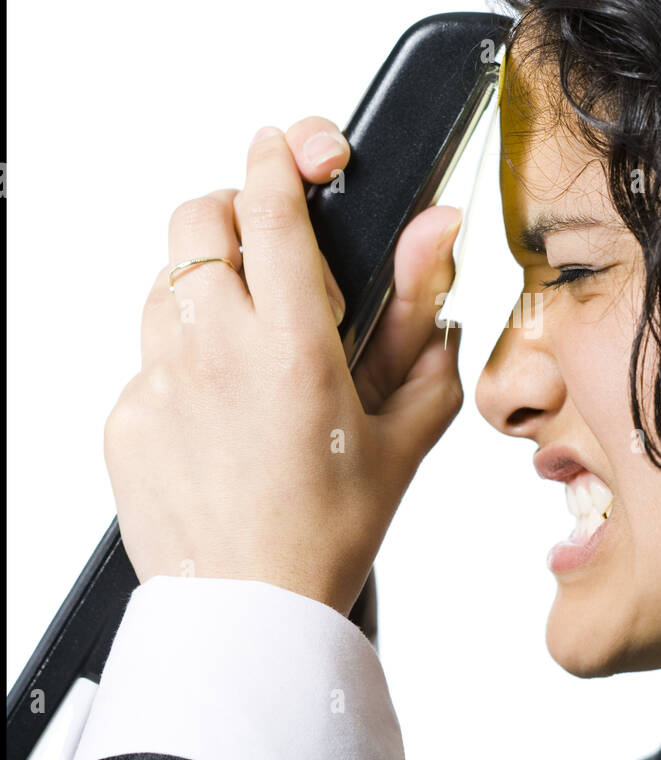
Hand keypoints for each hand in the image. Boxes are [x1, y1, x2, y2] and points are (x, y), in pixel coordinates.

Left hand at [104, 116, 463, 614]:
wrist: (252, 614)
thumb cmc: (331, 529)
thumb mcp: (403, 423)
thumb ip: (422, 315)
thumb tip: (436, 231)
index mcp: (291, 347)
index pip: (269, 207)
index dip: (278, 156)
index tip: (287, 145)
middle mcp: (213, 351)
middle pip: (197, 221)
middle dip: (233, 210)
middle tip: (270, 244)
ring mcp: (157, 382)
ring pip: (166, 284)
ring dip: (207, 286)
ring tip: (250, 340)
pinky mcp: (125, 417)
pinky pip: (147, 355)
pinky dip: (183, 357)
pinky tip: (220, 407)